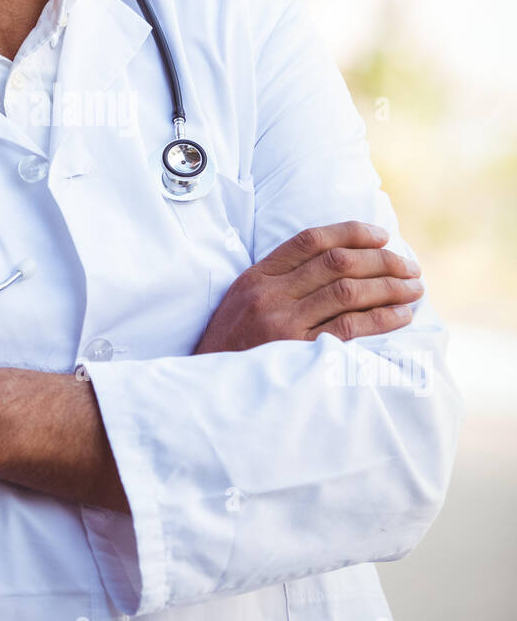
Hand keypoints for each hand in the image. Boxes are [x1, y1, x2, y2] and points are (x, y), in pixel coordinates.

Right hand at [194, 221, 423, 354]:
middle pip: (337, 262)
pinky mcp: (298, 354)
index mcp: (257, 277)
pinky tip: (401, 316)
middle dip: (382, 260)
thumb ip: (280, 281)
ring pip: (348, 291)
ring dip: (389, 286)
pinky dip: (381, 318)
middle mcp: (270, 295)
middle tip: (409, 266)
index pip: (311, 240)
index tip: (382, 236)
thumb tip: (339, 264)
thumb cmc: (232, 347)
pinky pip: (350, 329)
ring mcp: (283, 324)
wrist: (206, 389)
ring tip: (414, 289)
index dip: (351, 232)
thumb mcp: (243, 302)